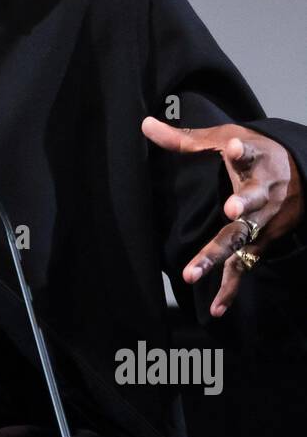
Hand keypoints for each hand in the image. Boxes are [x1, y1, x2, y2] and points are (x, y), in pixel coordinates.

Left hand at [141, 117, 304, 316]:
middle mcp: (263, 193)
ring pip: (241, 238)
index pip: (250, 154)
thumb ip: (186, 139)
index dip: (243, 150)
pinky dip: (230, 289)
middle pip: (252, 200)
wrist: (303, 177)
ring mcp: (263, 222)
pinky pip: (243, 267)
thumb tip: (145, 125)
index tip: (234, 145)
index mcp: (256, 162)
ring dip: (219, 254)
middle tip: (231, 208)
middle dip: (243, 204)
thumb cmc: (256, 154)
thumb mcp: (225, 138)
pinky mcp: (260, 244)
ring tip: (193, 271)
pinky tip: (216, 310)